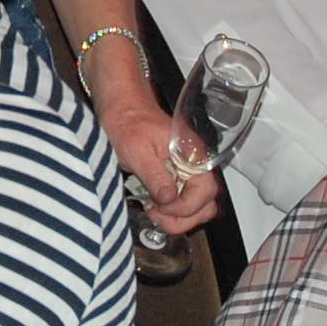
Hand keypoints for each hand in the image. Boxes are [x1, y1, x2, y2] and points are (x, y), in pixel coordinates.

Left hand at [98, 91, 220, 236]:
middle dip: (183, 218)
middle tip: (156, 215)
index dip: (185, 206)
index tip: (160, 207)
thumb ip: (155, 175)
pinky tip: (153, 205)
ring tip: (153, 211)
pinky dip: (172, 211)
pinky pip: (183, 200)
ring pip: (197, 206)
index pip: (205, 191)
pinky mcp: (176, 176)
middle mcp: (194, 164)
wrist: (120, 107)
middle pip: (206, 204)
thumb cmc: (127, 121)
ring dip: (178, 217)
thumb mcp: (136, 149)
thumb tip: (169, 199)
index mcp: (191, 155)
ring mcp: (186, 171)